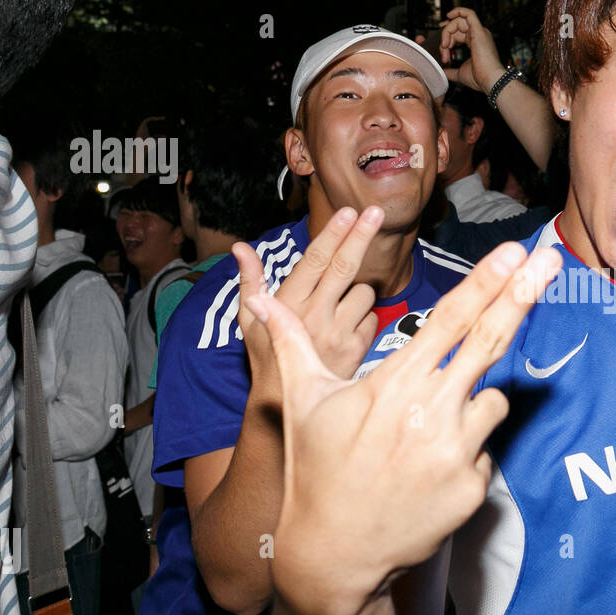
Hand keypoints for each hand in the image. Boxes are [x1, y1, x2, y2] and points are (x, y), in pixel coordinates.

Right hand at [232, 206, 382, 408]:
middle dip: (361, 236)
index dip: (333, 234)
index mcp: (288, 303)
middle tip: (375, 212)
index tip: (349, 212)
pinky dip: (364, 317)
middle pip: (344, 267)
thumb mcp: (248, 319)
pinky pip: (372, 318)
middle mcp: (314, 315)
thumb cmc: (266, 354)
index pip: (314, 261)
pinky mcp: (356, 350)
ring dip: (357, 291)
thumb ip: (250, 280)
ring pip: (364, 292)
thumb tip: (241, 247)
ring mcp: (338, 333)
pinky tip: (347, 327)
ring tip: (338, 307)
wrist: (284, 402)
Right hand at [251, 241, 561, 614]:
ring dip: (473, 401)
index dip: (488, 282)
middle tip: (552, 260)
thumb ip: (291, 344)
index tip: (516, 253)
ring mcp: (457, 450)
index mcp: (395, 383)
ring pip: (493, 401)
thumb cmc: (315, 472)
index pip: (451, 320)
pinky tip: (428, 469)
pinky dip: (466, 450)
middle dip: (525, 294)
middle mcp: (432, 411)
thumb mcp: (302, 403)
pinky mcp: (473, 487)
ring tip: (426, 429)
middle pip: (492, 341)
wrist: (334, 555)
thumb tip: (260, 299)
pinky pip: (485, 449)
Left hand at [436, 7, 504, 93]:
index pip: (459, 33)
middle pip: (457, 27)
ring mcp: (479, 32)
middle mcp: (479, 35)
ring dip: (447, 32)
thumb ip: (450, 71)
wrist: (490, 80)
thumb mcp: (460, 73)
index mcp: (476, 43)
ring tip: (445, 45)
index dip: (448, 35)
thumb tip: (442, 72)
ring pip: (458, 21)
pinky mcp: (478, 30)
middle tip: (444, 50)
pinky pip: (468, 14)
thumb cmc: (480, 79)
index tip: (442, 45)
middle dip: (445, 36)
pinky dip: (458, 11)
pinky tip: (449, 16)